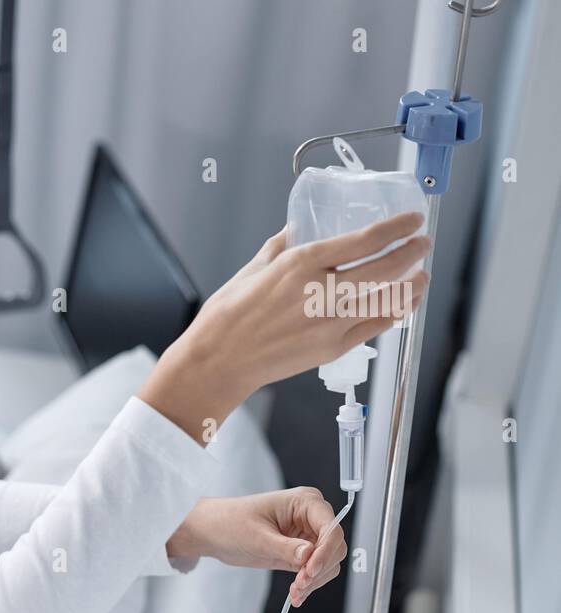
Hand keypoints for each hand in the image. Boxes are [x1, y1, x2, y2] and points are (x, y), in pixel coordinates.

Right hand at [139, 212, 429, 443]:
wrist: (219, 362)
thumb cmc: (227, 318)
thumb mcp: (251, 270)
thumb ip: (279, 247)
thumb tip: (296, 231)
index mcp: (301, 265)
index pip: (365, 240)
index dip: (397, 228)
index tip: (411, 220)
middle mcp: (322, 292)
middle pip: (387, 267)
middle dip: (413, 251)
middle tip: (423, 243)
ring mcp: (331, 322)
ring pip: (389, 298)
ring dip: (412, 283)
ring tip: (421, 274)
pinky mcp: (333, 347)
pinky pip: (376, 325)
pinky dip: (396, 312)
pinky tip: (404, 303)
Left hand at [168, 488, 348, 605]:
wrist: (212, 532)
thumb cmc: (229, 523)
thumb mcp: (256, 536)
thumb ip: (285, 547)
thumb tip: (309, 555)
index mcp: (304, 502)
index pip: (331, 528)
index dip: (325, 551)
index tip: (309, 571)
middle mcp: (311, 517)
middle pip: (335, 547)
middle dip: (320, 569)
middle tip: (299, 585)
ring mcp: (307, 535)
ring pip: (328, 562)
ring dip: (315, 580)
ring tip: (295, 592)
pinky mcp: (300, 552)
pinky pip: (315, 570)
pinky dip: (309, 584)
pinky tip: (296, 594)